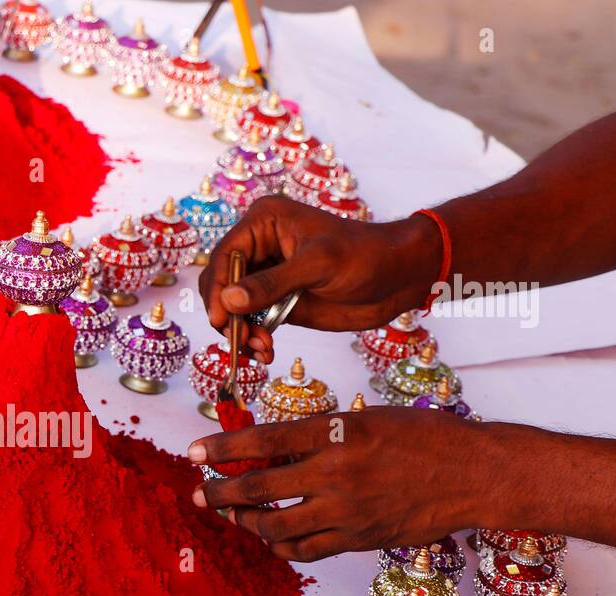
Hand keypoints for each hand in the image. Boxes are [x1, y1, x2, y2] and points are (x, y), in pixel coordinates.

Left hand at [187, 406, 499, 561]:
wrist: (474, 473)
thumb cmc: (426, 437)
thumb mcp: (369, 418)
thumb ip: (323, 434)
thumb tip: (274, 449)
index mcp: (338, 431)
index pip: (263, 441)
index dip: (223, 448)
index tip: (195, 452)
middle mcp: (336, 472)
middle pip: (258, 488)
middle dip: (220, 493)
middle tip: (199, 493)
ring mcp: (346, 510)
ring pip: (276, 526)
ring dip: (246, 522)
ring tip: (233, 516)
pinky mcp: (358, 539)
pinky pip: (306, 550)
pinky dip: (282, 546)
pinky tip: (272, 538)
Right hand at [197, 197, 442, 364]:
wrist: (398, 278)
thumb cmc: (366, 255)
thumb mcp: (318, 265)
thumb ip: (272, 283)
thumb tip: (229, 300)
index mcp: (264, 223)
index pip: (225, 255)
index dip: (217, 288)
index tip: (221, 318)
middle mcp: (260, 247)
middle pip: (221, 283)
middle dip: (228, 314)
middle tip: (242, 340)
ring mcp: (268, 276)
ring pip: (233, 307)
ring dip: (240, 332)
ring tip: (261, 348)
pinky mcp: (278, 301)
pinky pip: (252, 322)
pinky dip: (254, 340)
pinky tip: (267, 352)